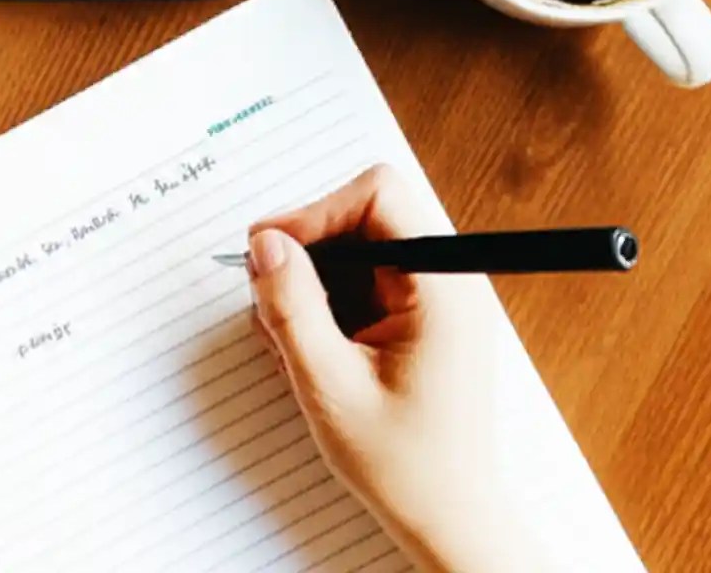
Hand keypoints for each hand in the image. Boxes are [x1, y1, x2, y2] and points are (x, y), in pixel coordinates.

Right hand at [247, 165, 549, 572]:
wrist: (445, 515)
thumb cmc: (402, 463)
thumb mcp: (330, 385)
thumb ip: (293, 309)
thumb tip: (265, 245)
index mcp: (441, 288)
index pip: (379, 195)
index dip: (316, 211)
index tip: (270, 251)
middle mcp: (445, 281)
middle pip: (361, 217)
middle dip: (307, 254)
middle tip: (273, 307)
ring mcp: (433, 300)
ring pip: (353, 251)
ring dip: (311, 287)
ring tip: (294, 346)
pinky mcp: (416, 319)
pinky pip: (360, 284)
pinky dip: (325, 309)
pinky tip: (313, 353)